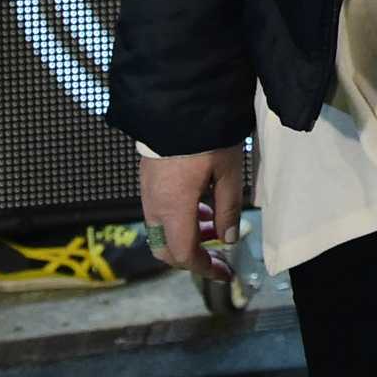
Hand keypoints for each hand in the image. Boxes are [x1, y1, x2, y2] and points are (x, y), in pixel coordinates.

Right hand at [138, 146, 245, 278]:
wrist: (176, 102)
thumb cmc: (206, 136)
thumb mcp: (229, 172)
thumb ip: (228, 208)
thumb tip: (229, 239)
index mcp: (173, 208)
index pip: (184, 254)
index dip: (205, 269)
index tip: (225, 274)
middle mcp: (154, 206)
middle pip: (166, 249)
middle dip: (193, 257)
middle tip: (219, 255)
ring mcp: (147, 193)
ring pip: (162, 231)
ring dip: (188, 236)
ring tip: (215, 226)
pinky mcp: (148, 180)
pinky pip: (159, 213)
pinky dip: (179, 219)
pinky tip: (201, 206)